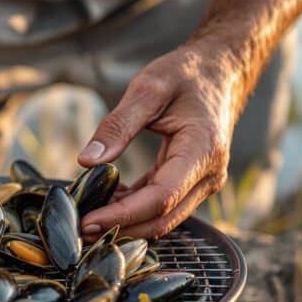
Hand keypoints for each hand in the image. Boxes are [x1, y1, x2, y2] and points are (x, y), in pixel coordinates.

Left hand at [77, 42, 242, 238]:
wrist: (222, 71)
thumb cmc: (188, 74)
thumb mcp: (149, 88)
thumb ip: (117, 125)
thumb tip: (87, 161)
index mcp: (202, 151)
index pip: (160, 198)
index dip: (122, 216)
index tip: (88, 221)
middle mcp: (209, 175)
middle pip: (162, 218)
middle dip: (121, 229)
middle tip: (79, 229)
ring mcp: (204, 182)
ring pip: (163, 218)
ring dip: (126, 223)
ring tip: (88, 216)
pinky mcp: (194, 183)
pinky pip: (163, 205)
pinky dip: (135, 208)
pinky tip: (107, 199)